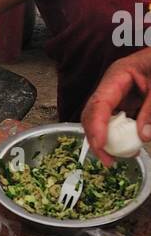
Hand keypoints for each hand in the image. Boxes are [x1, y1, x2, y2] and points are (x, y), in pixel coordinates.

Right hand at [82, 49, 150, 165]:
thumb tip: (143, 136)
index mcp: (117, 75)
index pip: (99, 103)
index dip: (96, 126)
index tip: (100, 146)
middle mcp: (110, 86)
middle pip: (92, 114)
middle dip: (95, 139)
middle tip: (108, 160)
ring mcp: (115, 95)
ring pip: (99, 120)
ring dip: (105, 140)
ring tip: (116, 158)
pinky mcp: (122, 103)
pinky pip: (113, 121)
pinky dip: (117, 136)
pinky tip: (127, 148)